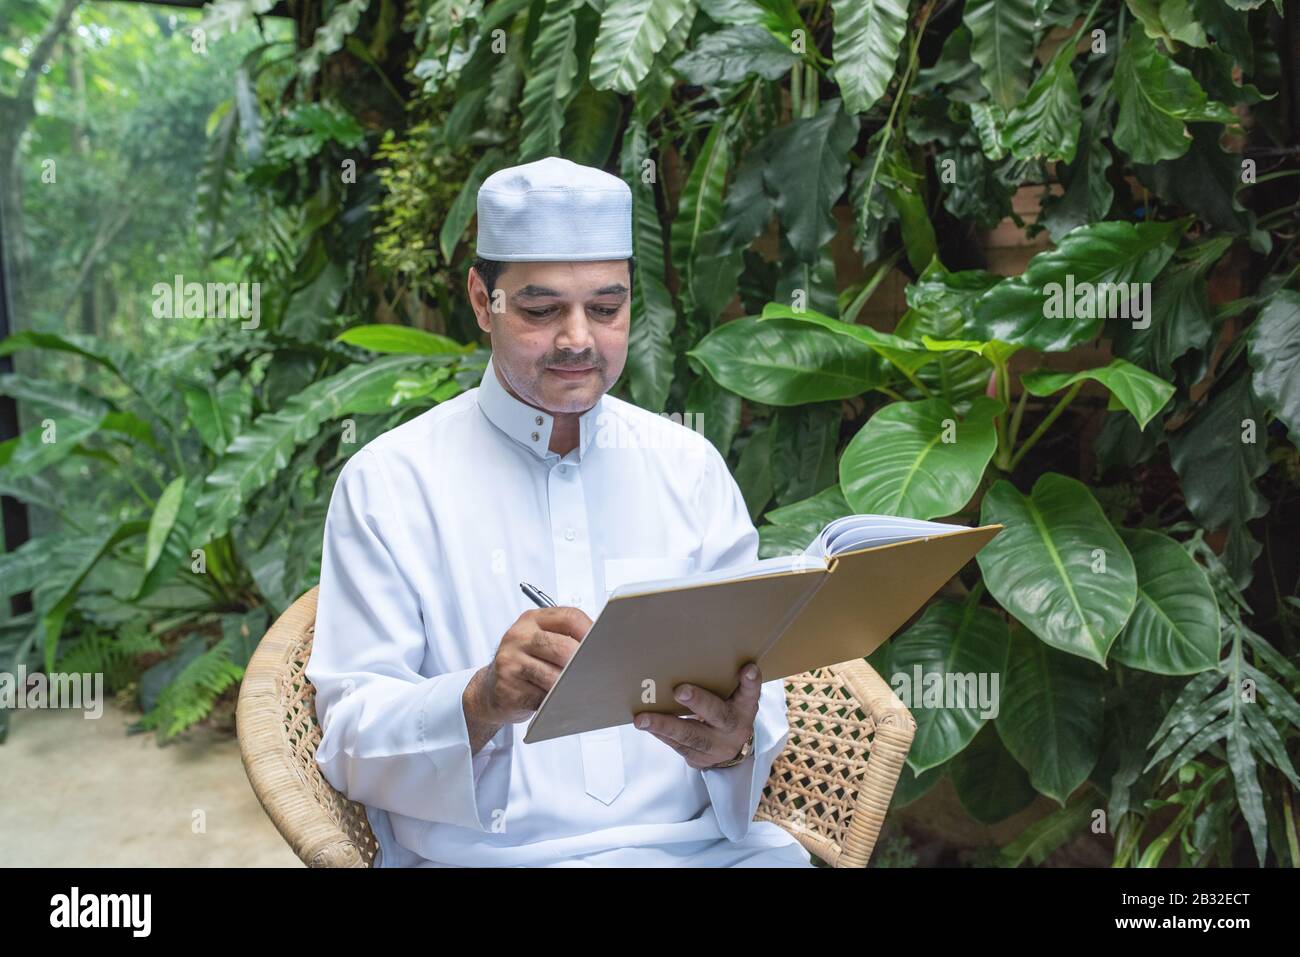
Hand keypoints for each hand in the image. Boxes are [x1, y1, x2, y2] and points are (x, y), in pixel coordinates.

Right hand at [467, 606, 591, 725]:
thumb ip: (565, 638)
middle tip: (596, 674)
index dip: (591, 631)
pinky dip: (554, 703)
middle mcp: (518, 636)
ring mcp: (510, 661)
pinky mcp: (506, 687)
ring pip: (554, 677)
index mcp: (531, 619)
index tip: (604, 645)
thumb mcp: (539, 642)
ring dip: (570, 687)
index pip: (569, 617)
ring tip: (579, 690)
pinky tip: (556, 702)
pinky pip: (541, 698)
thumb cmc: (524, 664)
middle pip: (564, 647)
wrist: (488, 689)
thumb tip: (601, 648)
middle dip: (583, 664)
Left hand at [633, 662, 760, 769]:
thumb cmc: (727, 711)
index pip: (750, 692)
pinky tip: (645, 724)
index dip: (749, 682)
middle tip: (680, 690)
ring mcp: (716, 746)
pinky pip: (677, 745)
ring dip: (664, 725)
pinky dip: (660, 733)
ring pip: (690, 735)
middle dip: (698, 702)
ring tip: (642, 719)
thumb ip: (726, 680)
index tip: (747, 668)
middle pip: (717, 714)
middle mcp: (733, 727)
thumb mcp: (735, 697)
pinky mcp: (698, 758)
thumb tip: (694, 653)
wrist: (731, 750)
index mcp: (745, 707)